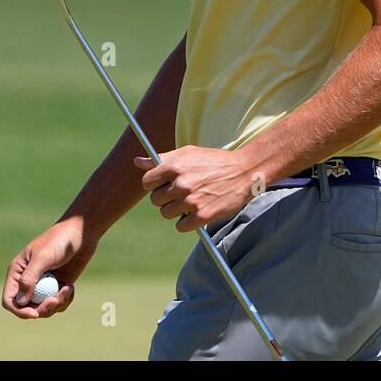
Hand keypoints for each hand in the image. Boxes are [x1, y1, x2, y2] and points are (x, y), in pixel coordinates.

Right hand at [1, 217, 95, 319]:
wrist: (81, 233)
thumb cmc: (59, 240)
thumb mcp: (42, 258)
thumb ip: (29, 279)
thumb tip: (20, 302)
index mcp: (18, 272)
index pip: (9, 299)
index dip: (19, 310)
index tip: (34, 314)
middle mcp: (28, 280)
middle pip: (27, 308)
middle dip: (42, 309)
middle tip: (56, 300)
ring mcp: (44, 285)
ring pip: (43, 308)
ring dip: (56, 304)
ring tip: (67, 289)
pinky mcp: (58, 286)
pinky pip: (57, 304)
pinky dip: (65, 300)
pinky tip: (71, 287)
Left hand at [134, 146, 263, 231]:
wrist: (244, 171)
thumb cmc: (213, 161)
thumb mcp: (188, 154)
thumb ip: (162, 159)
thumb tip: (137, 161)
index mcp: (175, 166)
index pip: (147, 182)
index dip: (154, 184)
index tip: (163, 184)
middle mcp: (181, 184)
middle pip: (155, 200)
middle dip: (165, 197)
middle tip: (179, 193)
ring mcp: (192, 201)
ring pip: (166, 213)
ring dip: (175, 210)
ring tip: (189, 201)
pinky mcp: (202, 216)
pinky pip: (180, 226)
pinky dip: (186, 222)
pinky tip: (195, 212)